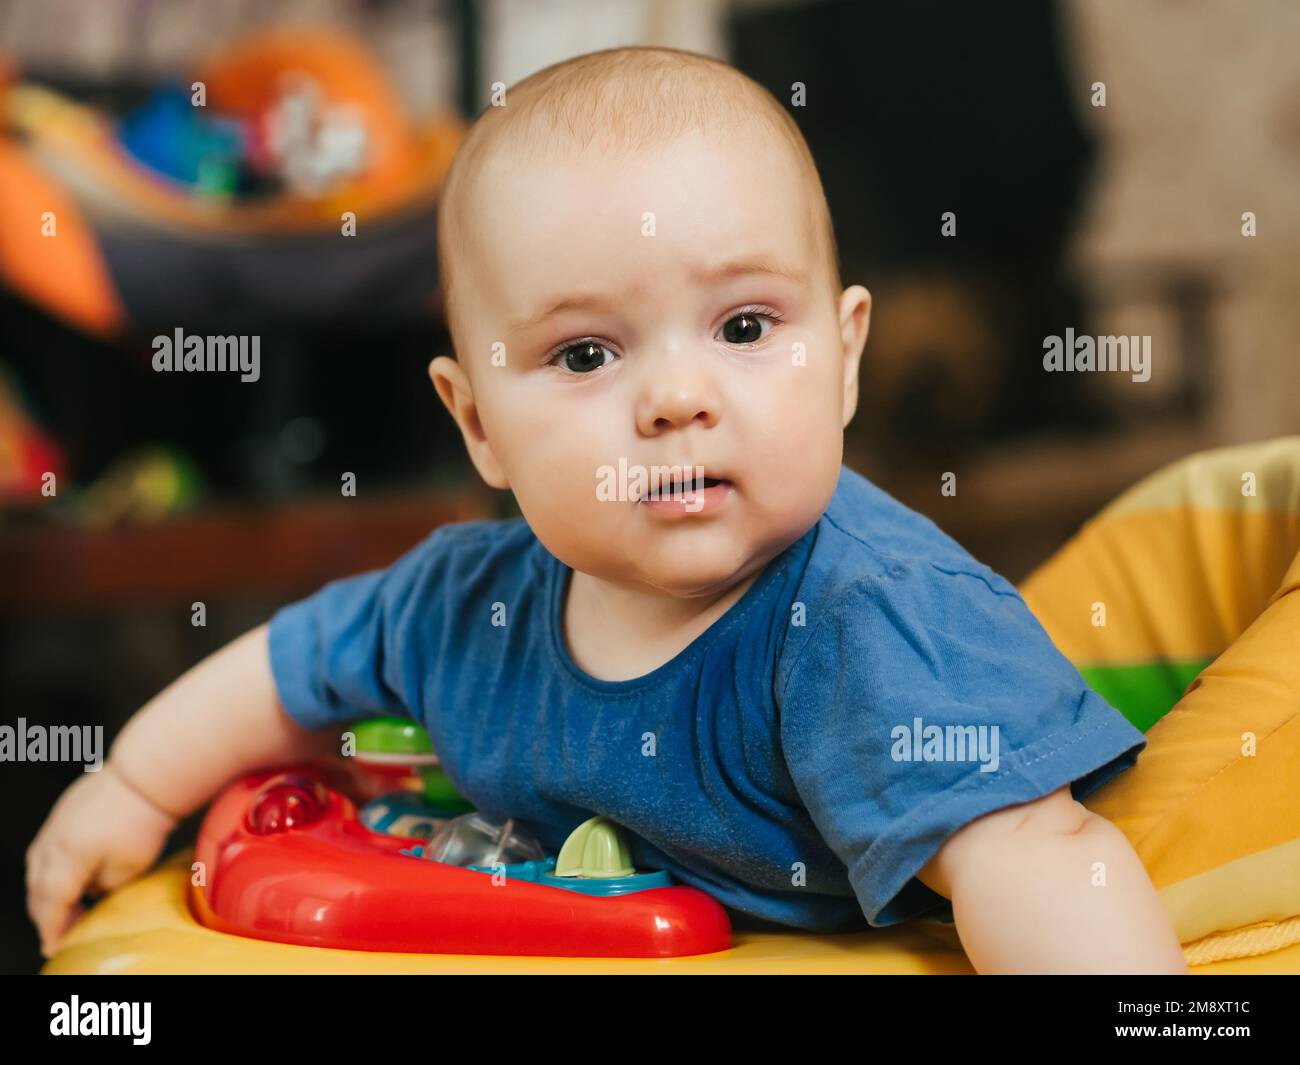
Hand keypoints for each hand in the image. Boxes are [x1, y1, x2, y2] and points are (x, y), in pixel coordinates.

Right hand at [26, 761, 178, 957]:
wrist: (149, 774)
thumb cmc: (144, 817)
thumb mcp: (129, 868)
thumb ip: (105, 887)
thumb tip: (93, 891)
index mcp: (66, 859)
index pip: (50, 906)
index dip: (51, 929)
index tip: (55, 945)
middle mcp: (53, 841)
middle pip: (37, 889)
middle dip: (46, 914)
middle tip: (61, 932)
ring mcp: (55, 822)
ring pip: (37, 867)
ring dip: (46, 890)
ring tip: (68, 904)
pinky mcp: (64, 808)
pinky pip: (47, 846)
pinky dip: (52, 866)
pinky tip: (71, 872)